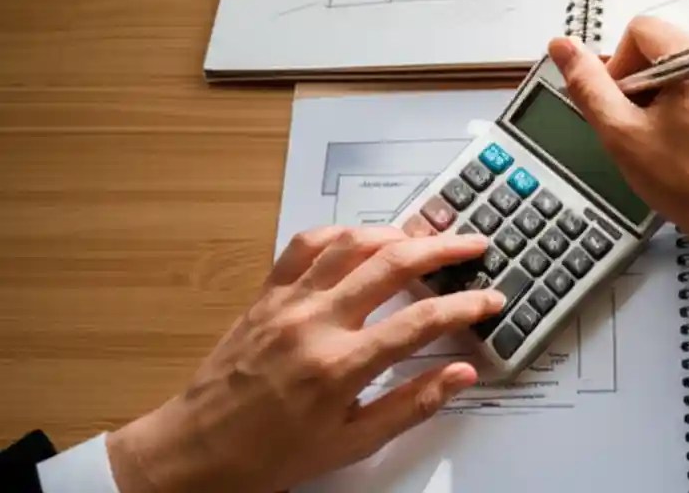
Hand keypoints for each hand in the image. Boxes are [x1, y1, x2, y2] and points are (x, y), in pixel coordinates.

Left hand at [105, 227, 504, 492]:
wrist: (197, 450)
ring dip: (396, 233)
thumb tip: (462, 375)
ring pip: (351, 243)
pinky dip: (341, 234)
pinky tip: (363, 240)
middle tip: (474, 243)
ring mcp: (287, 303)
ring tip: (426, 238)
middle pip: (391, 264)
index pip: (420, 322)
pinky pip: (306, 246)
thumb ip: (412, 404)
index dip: (465, 306)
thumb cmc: (271, 454)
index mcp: (339, 367)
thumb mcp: (352, 443)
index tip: (491, 299)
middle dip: (442, 248)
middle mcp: (314, 324)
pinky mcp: (267, 295)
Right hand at [548, 17, 688, 258]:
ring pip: (684, 62)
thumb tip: (563, 45)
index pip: (641, 30)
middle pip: (664, 44)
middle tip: (638, 122)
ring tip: (663, 132)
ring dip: (662, 89)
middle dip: (640, 78)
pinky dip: (687, 98)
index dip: (619, 64)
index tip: (620, 103)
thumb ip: (588, 85)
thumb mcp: (622, 133)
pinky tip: (684, 135)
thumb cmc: (685, 182)